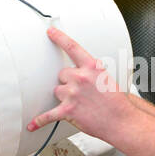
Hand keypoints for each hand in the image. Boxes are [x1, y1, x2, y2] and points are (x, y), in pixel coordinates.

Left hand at [27, 26, 130, 140]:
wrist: (121, 121)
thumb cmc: (116, 103)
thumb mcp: (106, 79)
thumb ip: (90, 72)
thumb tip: (78, 73)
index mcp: (92, 67)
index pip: (72, 47)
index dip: (59, 38)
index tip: (50, 32)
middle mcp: (80, 77)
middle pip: (61, 74)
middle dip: (68, 82)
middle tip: (81, 91)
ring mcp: (72, 93)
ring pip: (57, 91)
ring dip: (64, 96)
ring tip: (79, 104)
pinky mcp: (67, 110)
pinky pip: (48, 115)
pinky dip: (39, 121)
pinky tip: (33, 124)